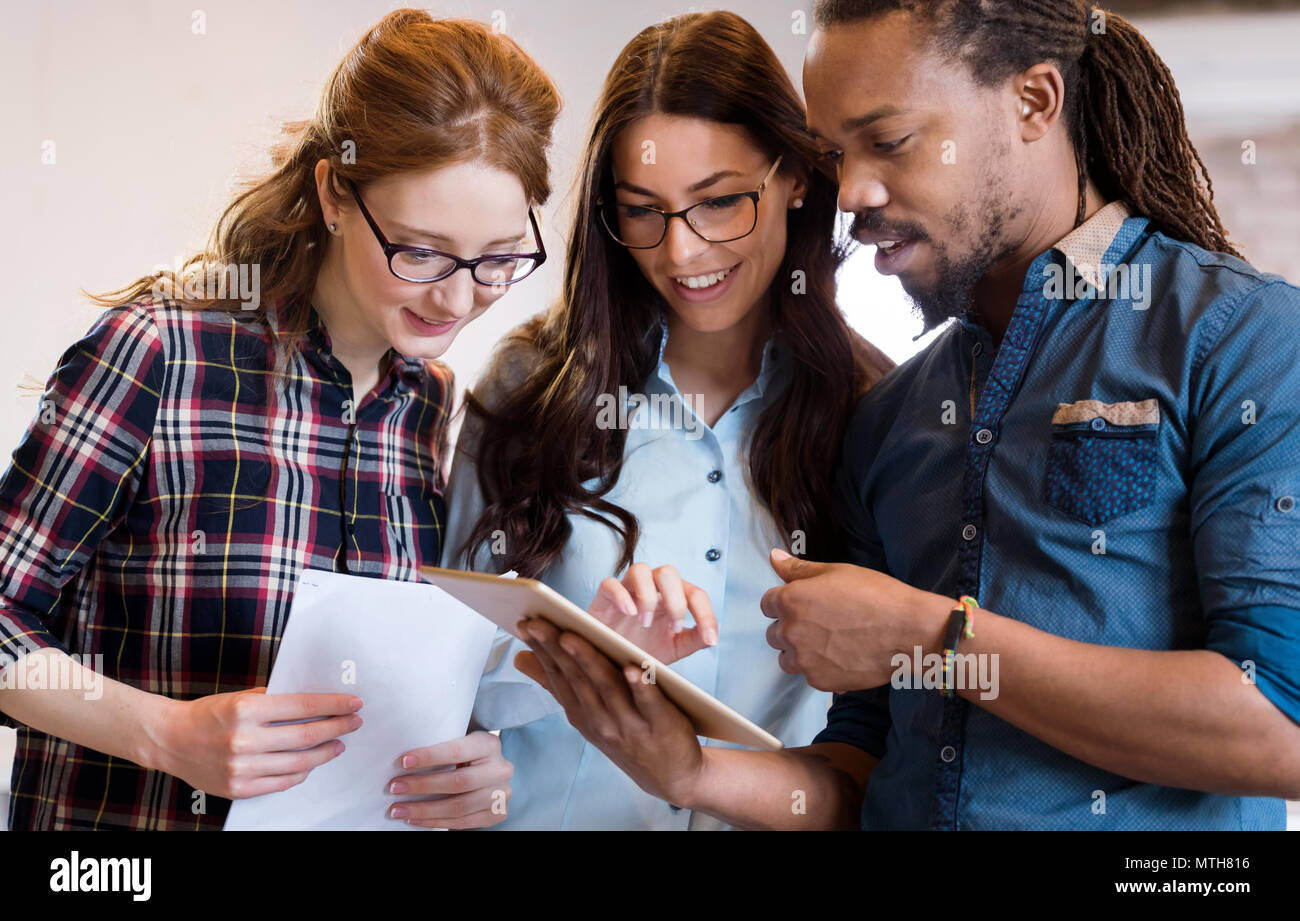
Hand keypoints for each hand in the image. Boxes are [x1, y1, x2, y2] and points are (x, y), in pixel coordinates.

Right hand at [152, 687, 362, 798]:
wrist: (170, 739)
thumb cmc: (209, 713)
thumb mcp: (241, 696)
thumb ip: (275, 701)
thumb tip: (316, 703)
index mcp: (246, 709)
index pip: (303, 706)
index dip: (333, 704)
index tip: (353, 703)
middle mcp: (244, 739)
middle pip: (307, 736)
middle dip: (337, 727)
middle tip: (354, 722)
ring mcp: (241, 767)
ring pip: (299, 763)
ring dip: (325, 753)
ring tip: (338, 744)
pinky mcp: (238, 788)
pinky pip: (281, 783)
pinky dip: (301, 774)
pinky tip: (311, 764)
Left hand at [385, 731, 512, 828]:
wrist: (490, 771)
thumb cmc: (466, 755)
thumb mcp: (460, 743)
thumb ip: (440, 749)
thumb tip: (403, 762)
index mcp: (489, 745)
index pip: (457, 751)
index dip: (429, 757)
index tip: (404, 762)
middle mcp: (501, 769)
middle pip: (458, 782)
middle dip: (422, 786)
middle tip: (395, 788)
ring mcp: (502, 794)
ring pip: (458, 807)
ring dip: (424, 810)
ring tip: (398, 809)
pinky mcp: (498, 814)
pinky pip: (462, 823)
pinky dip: (435, 822)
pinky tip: (415, 819)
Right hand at [514, 618, 704, 806]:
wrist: (672, 777)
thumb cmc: (627, 735)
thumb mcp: (588, 715)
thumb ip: (558, 685)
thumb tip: (520, 658)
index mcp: (581, 714)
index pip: (558, 676)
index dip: (541, 650)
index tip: (525, 623)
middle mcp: (600, 721)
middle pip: (576, 678)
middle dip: (556, 649)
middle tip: (540, 621)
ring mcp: (629, 725)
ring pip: (606, 687)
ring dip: (589, 661)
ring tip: (572, 636)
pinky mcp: (661, 726)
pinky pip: (649, 704)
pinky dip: (640, 686)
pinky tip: (632, 668)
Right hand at [586, 562, 717, 663]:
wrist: (612, 660)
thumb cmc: (644, 648)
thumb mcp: (675, 648)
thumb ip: (694, 640)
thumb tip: (711, 638)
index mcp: (672, 597)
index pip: (695, 594)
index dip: (706, 615)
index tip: (710, 640)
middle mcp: (651, 588)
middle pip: (668, 572)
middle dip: (676, 602)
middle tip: (673, 629)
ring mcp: (627, 590)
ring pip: (640, 569)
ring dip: (647, 596)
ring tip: (645, 622)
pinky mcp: (603, 598)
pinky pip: (610, 584)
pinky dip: (621, 596)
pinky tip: (629, 613)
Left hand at [760, 548, 951, 691]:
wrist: (908, 631)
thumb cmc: (876, 595)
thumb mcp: (836, 572)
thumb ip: (798, 568)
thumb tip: (773, 557)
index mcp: (790, 601)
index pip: (767, 604)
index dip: (785, 602)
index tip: (805, 604)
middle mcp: (790, 632)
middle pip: (774, 633)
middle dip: (791, 627)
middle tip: (822, 623)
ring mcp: (804, 660)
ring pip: (787, 658)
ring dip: (800, 651)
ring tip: (829, 643)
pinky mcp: (820, 681)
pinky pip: (809, 675)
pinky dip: (821, 668)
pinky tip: (843, 657)